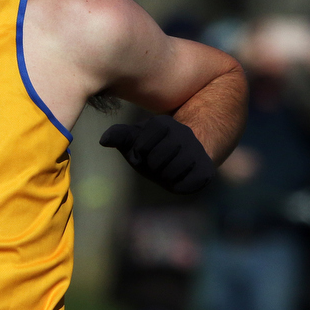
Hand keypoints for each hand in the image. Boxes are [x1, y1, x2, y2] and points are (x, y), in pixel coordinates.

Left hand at [99, 115, 213, 193]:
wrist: (190, 154)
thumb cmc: (155, 148)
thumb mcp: (136, 140)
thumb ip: (120, 137)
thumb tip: (103, 140)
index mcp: (163, 123)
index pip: (141, 148)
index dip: (139, 154)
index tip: (145, 152)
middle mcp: (183, 133)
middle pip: (155, 162)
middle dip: (153, 167)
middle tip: (160, 162)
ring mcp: (196, 151)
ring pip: (170, 174)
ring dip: (165, 177)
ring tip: (170, 168)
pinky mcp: (206, 170)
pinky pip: (183, 186)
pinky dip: (178, 186)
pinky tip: (182, 175)